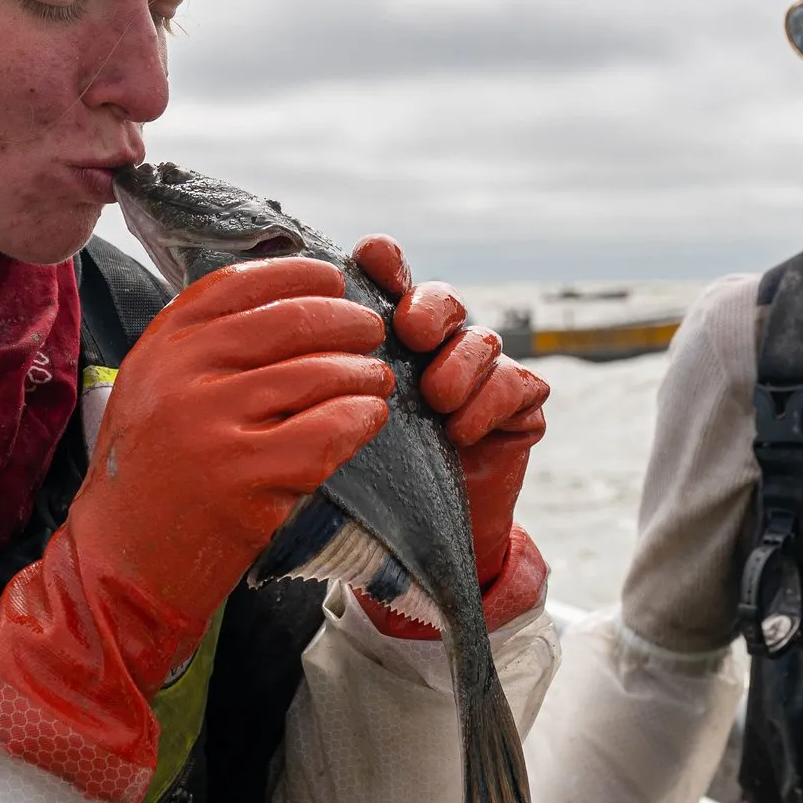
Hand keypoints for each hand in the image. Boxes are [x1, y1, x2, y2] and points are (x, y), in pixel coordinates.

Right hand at [81, 257, 392, 637]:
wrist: (118, 565)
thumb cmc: (148, 478)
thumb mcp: (154, 392)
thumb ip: (202, 347)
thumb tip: (286, 300)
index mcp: (161, 348)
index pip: (241, 285)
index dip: (298, 274)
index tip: (335, 279)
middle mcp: (181, 377)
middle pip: (289, 321)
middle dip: (346, 320)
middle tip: (372, 330)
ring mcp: (211, 426)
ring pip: (317, 374)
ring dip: (362, 372)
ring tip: (378, 380)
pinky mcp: (243, 478)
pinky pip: (326, 430)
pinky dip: (360, 417)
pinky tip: (369, 418)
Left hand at [354, 235, 549, 584]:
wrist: (417, 542)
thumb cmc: (368, 478)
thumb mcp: (337, 428)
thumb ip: (324, 384)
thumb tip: (282, 349)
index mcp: (388, 337)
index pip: (390, 277)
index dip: (385, 262)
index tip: (372, 260)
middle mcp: (438, 346)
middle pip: (442, 299)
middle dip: (429, 308)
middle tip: (412, 333)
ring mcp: (482, 372)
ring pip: (483, 340)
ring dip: (459, 365)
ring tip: (436, 400)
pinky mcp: (520, 403)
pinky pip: (519, 382)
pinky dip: (491, 403)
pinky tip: (461, 431)